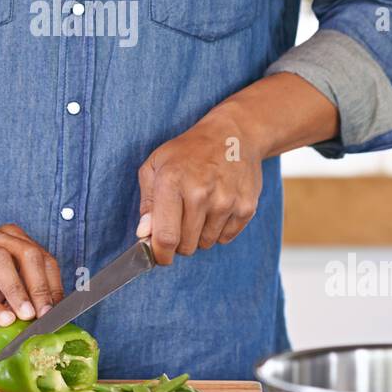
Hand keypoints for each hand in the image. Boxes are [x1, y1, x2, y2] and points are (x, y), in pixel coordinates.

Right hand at [0, 223, 64, 325]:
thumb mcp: (1, 299)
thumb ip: (21, 305)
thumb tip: (48, 322)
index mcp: (9, 238)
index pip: (41, 256)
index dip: (53, 283)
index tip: (59, 310)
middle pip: (25, 252)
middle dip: (39, 285)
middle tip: (45, 314)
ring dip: (17, 290)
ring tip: (25, 316)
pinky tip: (1, 319)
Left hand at [136, 104, 263, 264]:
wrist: (233, 135)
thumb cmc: (188, 151)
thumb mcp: (156, 165)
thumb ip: (147, 203)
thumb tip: (144, 234)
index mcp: (172, 182)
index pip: (165, 237)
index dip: (160, 254)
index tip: (159, 256)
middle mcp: (200, 193)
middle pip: (186, 246)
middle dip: (178, 242)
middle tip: (179, 222)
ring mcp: (226, 201)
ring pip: (206, 244)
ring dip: (199, 235)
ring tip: (200, 208)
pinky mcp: (246, 207)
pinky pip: (226, 238)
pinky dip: (219, 230)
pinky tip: (217, 207)